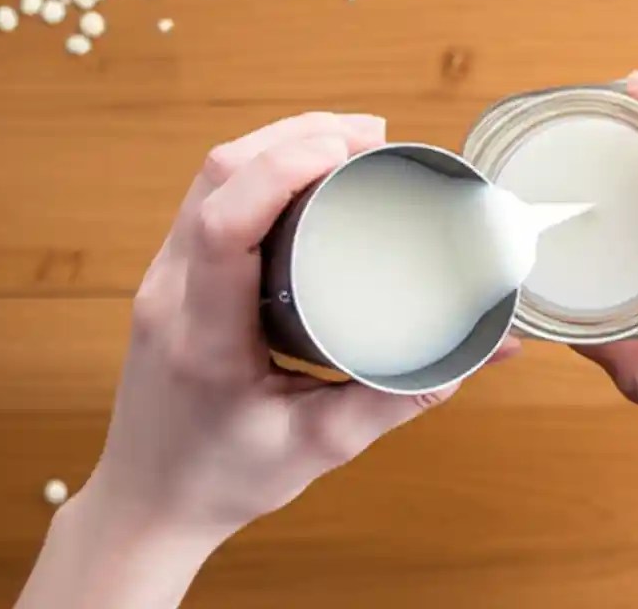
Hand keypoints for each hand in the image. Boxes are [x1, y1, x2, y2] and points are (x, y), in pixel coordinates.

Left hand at [18, 113, 516, 608]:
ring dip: (276, 143)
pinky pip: (208, 198)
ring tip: (350, 141)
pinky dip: (259, 169)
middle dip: (296, 136)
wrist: (149, 501)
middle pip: (218, 177)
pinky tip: (304, 169)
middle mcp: (171, 295)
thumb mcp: (322, 445)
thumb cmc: (226, 479)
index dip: (283, 168)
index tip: (350, 149)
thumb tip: (488, 349)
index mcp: (203, 338)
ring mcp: (162, 280)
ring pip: (210, 177)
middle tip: (375, 136)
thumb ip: (404, 396)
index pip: (225, 225)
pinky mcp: (170, 278)